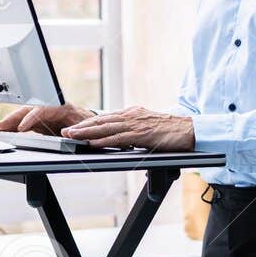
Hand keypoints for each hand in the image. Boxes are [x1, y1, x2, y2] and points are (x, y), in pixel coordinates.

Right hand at [0, 103, 92, 134]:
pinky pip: (24, 123)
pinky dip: (13, 127)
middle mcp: (49, 109)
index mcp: (61, 108)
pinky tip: (2, 131)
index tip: (21, 127)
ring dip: (9, 123)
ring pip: (23, 116)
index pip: (42, 110)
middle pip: (27, 111)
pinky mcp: (39, 122)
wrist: (88, 124)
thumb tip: (65, 133)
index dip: (30, 118)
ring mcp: (43, 115)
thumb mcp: (84, 127)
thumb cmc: (86, 124)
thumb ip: (75, 130)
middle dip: (12, 118)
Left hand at [62, 106, 194, 150]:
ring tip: (73, 136)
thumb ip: (135, 130)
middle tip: (66, 131)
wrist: (189, 130)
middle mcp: (131, 116)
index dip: (88, 123)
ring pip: (106, 128)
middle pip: (101, 120)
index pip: (106, 118)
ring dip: (87, 133)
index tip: (75, 127)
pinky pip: (119, 138)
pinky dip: (103, 141)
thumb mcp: (149, 126)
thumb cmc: (172, 130)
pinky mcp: (142, 134)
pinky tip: (93, 143)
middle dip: (82, 126)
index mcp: (132, 113)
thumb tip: (123, 138)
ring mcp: (136, 124)